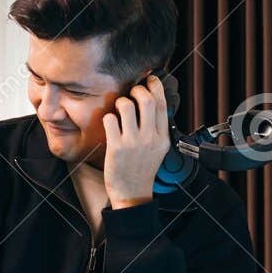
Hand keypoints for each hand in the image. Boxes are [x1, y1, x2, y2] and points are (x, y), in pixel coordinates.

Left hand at [102, 74, 174, 207]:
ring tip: (119, 108)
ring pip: (126, 105)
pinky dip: (109, 117)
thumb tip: (152, 103)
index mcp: (162, 137)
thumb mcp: (158, 149)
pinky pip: (110, 119)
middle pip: (146, 100)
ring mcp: (133, 142)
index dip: (155, 87)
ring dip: (121, 101)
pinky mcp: (116, 147)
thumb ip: (157, 129)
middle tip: (132, 92)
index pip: (162, 104)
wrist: (133, 193)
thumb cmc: (142, 170)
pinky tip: (110, 123)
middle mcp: (150, 138)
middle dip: (137, 89)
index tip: (150, 79)